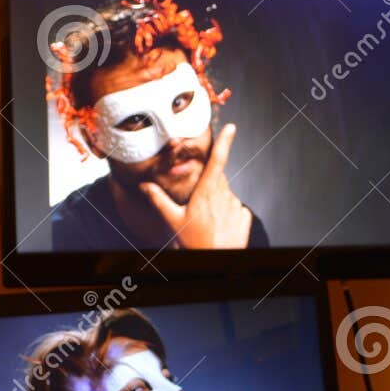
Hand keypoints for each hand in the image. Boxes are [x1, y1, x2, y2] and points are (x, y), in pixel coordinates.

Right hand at [139, 124, 252, 248]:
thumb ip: (159, 200)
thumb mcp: (173, 221)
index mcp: (206, 192)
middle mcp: (224, 195)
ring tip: (208, 221)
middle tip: (198, 207)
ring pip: (226, 194)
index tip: (231, 128)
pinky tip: (219, 226)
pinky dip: (228, 213)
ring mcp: (236, 205)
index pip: (218, 160)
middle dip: (208, 186)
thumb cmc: (195, 244)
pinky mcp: (244, 216)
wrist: (216, 262)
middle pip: (218, 179)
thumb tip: (145, 186)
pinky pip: (236, 208)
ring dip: (218, 201)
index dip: (225, 141)